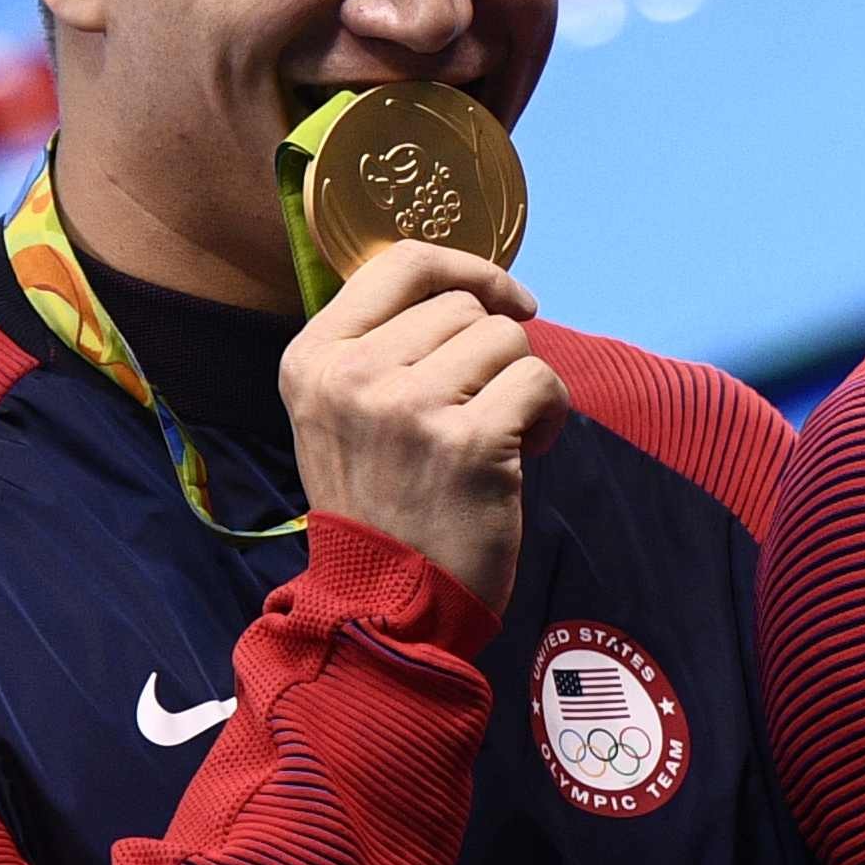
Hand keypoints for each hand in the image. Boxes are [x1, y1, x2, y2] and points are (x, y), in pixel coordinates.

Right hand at [284, 243, 565, 618]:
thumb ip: (385, 347)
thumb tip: (471, 288)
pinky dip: (550, 414)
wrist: (387, 602)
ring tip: (500, 433)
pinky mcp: (469, 440)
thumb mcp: (344, 414)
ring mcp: (408, 405)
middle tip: (482, 409)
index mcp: (314, 358)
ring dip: (521, 383)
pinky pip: (542, 381)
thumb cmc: (382, 505)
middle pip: (465, 306)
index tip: (505, 298)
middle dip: (493, 353)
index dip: (468, 268)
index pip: (400, 263)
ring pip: (507, 339)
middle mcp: (353, 374)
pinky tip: (527, 451)